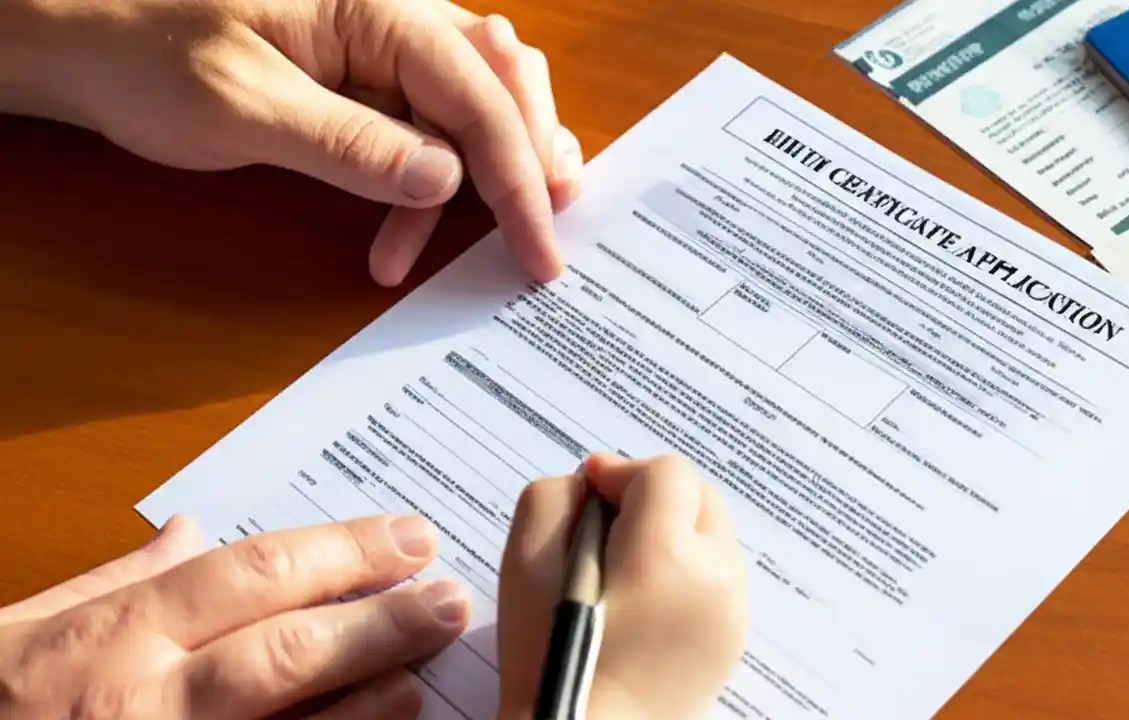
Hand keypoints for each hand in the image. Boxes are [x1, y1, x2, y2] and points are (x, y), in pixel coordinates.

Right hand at [0, 513, 470, 718]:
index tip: (409, 539)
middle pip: (285, 649)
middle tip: (447, 599)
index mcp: (114, 633)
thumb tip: (192, 531)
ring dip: (363, 706)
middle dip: (378, 622)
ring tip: (423, 678)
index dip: (342, 552)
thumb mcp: (26, 627)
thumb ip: (116, 579)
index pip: (254, 574)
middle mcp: (143, 700)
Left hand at [1, 0, 582, 285]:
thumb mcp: (243, 105)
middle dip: (529, 162)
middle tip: (543, 238)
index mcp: (374, 4)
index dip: (517, 173)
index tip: (540, 245)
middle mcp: (393, 15)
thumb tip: (446, 180)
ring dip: (487, 180)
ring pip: (474, 106)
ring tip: (489, 247)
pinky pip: (425, 128)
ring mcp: (381, 46)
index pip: (475, 90)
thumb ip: (352, 143)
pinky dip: (428, 190)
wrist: (83, 36)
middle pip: (502, 82)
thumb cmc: (144, 51)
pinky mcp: (363, 79)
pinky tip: (402, 244)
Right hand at [498, 454, 748, 719]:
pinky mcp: (733, 640)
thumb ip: (554, 497)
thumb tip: (593, 481)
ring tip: (626, 560)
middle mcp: (714, 576)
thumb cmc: (548, 657)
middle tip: (607, 519)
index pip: (665, 474)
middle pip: (699, 497)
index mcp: (665, 553)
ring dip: (675, 530)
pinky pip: (718, 578)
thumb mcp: (524, 562)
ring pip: (713, 535)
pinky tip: (646, 597)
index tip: (590, 491)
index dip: (622, 472)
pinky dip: (688, 569)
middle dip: (654, 495)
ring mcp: (731, 611)